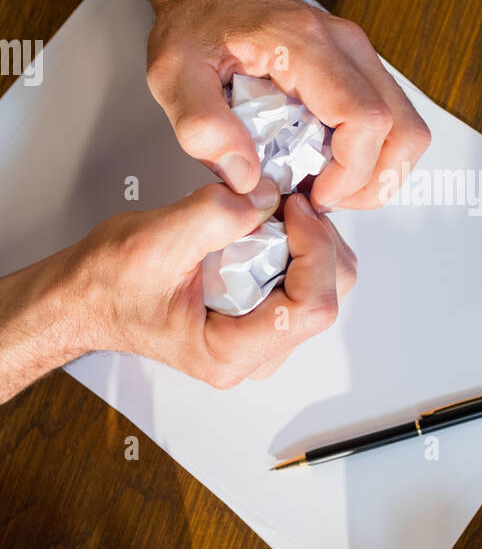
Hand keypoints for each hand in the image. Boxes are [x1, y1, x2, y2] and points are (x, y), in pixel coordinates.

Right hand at [0, 180, 356, 399]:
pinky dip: (295, 242)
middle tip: (282, 201)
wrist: (86, 295)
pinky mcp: (262, 312)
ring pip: (322, 284)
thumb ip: (216, 216)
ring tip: (269, 210)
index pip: (311, 308)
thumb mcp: (156, 241)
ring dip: (307, 238)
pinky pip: (303, 276)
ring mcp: (262, 333)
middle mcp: (254, 352)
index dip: (315, 249)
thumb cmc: (107, 286)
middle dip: (315, 239)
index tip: (292, 207)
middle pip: (327, 294)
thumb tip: (267, 196)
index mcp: (230, 353)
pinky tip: (265, 222)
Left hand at [142, 0, 430, 209]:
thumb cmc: (196, 24)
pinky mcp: (359, 67)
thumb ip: (201, 127)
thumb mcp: (172, 75)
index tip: (313, 195)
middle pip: (404, 129)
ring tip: (327, 186)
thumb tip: (246, 178)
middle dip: (372, 182)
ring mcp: (359, 54)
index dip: (350, 173)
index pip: (366, 118)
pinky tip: (328, 164)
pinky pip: (392, 120)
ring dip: (377, 172)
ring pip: (407, 129)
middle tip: (323, 199)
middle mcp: (346, 45)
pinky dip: (371, 155)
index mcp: (304, 44)